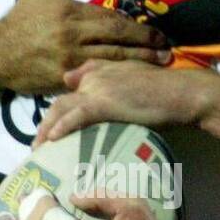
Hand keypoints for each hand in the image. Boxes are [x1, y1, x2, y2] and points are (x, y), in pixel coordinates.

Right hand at [0, 0, 169, 94]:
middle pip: (118, 41)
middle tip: (167, 49)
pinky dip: (116, 79)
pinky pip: (96, 79)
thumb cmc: (20, 21)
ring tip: (159, 64)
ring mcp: (70, 60)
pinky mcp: (65, 80)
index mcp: (71, 14)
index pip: (111, 20)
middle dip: (146, 45)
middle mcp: (74, 37)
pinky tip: (132, 80)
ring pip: (112, 62)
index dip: (136, 27)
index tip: (155, 30)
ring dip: (139, 63)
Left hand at [33, 58, 215, 145]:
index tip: (50, 129)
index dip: (58, 111)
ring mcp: (98, 89)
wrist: (181, 93)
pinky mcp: (105, 103)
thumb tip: (75, 80)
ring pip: (62, 109)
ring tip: (39, 149)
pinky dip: (62, 127)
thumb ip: (105, 77)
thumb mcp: (131, 76)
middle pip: (60, 101)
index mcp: (98, 70)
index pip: (70, 91)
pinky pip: (76, 116)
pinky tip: (53, 139)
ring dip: (47, 130)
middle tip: (39, 144)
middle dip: (46, 123)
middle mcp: (93, 77)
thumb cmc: (163, 90)